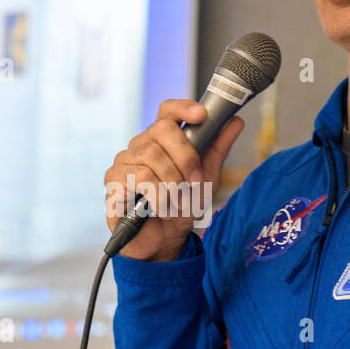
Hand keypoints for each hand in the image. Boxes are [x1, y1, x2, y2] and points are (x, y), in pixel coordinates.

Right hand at [103, 99, 243, 261]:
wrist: (163, 241)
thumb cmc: (181, 207)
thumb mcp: (206, 178)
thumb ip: (217, 149)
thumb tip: (235, 121)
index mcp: (162, 140)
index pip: (167, 111)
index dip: (183, 107)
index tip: (201, 114)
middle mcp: (140, 145)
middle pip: (162, 130)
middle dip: (186, 157)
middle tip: (194, 183)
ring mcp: (124, 162)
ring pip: (152, 156)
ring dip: (173, 184)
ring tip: (178, 202)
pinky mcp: (114, 182)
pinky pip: (139, 178)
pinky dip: (158, 197)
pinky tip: (160, 208)